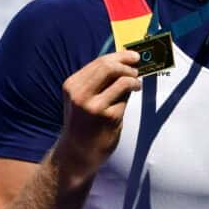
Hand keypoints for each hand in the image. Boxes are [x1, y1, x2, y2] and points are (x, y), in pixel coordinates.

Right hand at [54, 50, 141, 187]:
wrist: (77, 152)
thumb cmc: (84, 123)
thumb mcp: (81, 98)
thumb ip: (97, 81)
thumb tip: (123, 62)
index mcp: (72, 85)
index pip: (99, 62)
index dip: (120, 56)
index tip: (133, 56)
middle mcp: (80, 94)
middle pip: (109, 66)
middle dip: (127, 64)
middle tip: (137, 68)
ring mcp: (93, 106)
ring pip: (121, 80)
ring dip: (133, 79)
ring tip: (136, 84)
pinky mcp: (108, 117)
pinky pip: (125, 97)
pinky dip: (132, 92)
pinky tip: (133, 94)